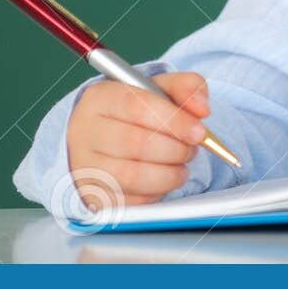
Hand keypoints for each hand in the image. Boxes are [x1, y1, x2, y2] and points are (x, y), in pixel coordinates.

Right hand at [65, 72, 210, 207]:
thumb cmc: (133, 113)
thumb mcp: (159, 89)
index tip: (199, 132)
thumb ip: (186, 87)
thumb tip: (202, 109)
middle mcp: (85, 131)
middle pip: (136, 143)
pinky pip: (130, 200)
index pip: (138, 106)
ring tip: (181, 167)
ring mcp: (85, 166)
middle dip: (176, 150)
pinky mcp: (91, 195)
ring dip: (168, 175)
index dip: (175, 121)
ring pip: (133, 176)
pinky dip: (155, 193)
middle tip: (191, 149)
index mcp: (100, 98)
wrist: (99, 139)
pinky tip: (163, 181)